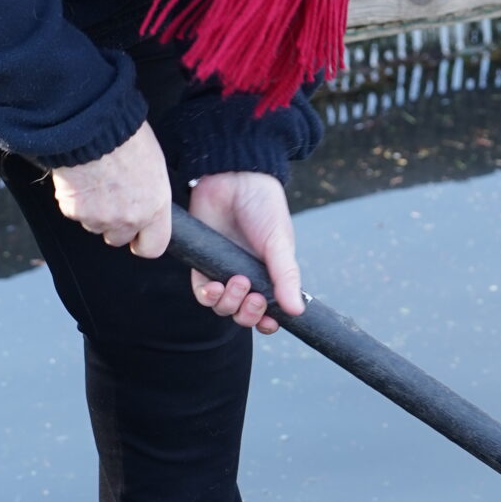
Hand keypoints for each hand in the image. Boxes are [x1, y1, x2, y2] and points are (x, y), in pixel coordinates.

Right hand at [51, 121, 171, 257]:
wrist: (92, 128)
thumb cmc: (126, 137)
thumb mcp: (154, 165)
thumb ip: (151, 194)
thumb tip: (146, 199)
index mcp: (154, 208)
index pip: (153, 248)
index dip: (143, 242)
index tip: (139, 236)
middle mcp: (128, 218)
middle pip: (118, 238)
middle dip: (115, 224)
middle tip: (112, 199)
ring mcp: (99, 218)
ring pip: (95, 226)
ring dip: (95, 211)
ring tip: (97, 182)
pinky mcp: (74, 210)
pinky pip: (75, 213)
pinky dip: (76, 200)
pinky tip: (82, 179)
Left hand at [186, 171, 301, 333]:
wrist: (233, 179)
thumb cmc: (263, 207)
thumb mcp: (280, 242)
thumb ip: (286, 276)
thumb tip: (297, 310)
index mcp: (271, 274)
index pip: (270, 311)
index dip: (267, 322)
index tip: (269, 321)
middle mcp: (248, 276)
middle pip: (244, 314)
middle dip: (249, 314)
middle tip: (254, 297)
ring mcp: (224, 271)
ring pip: (223, 307)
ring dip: (230, 302)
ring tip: (237, 281)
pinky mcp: (202, 263)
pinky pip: (202, 292)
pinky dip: (208, 295)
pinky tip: (214, 286)